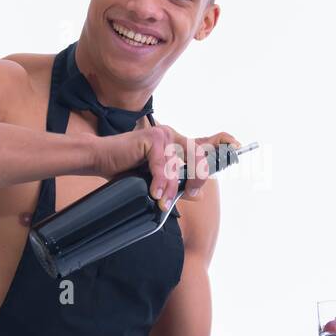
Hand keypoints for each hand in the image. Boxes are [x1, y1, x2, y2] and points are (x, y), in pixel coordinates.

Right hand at [91, 126, 240, 211]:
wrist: (100, 159)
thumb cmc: (127, 170)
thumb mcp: (157, 179)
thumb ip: (176, 183)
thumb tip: (195, 193)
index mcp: (176, 144)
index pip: (204, 142)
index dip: (222, 142)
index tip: (236, 145)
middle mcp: (173, 136)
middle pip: (200, 156)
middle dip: (198, 178)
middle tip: (190, 194)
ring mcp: (163, 135)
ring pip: (183, 164)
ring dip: (174, 186)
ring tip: (162, 200)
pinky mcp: (152, 138)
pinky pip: (165, 166)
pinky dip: (160, 182)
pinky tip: (154, 193)